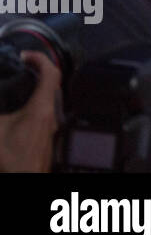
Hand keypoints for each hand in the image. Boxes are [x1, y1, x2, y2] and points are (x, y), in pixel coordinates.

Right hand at [0, 52, 59, 172]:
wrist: (24, 179)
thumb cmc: (13, 161)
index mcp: (42, 108)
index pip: (51, 72)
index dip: (40, 59)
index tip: (27, 56)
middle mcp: (52, 115)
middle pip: (53, 84)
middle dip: (38, 72)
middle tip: (24, 67)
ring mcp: (52, 127)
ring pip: (51, 99)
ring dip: (38, 89)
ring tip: (23, 85)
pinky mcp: (48, 136)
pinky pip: (46, 112)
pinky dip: (36, 104)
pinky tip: (23, 109)